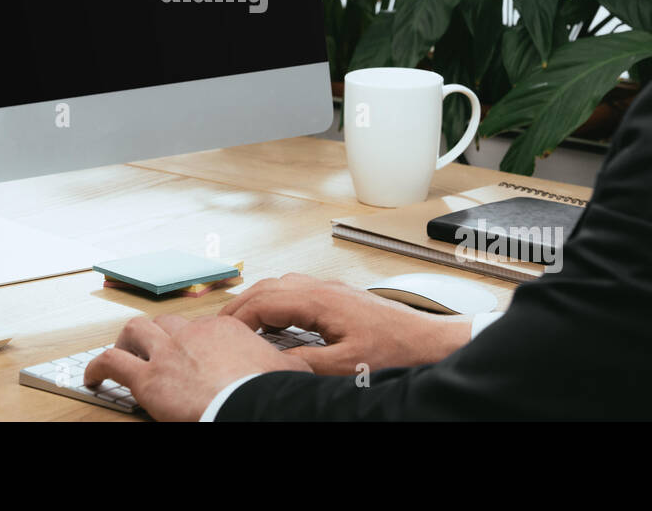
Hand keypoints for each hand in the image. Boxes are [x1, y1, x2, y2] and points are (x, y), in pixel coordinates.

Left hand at [82, 312, 311, 420]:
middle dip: (157, 334)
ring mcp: (168, 354)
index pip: (204, 327)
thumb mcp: (289, 368)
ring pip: (136, 331)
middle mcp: (194, 334)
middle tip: (153, 349)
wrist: (251, 405)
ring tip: (121, 353)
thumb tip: (302, 366)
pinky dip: (97, 367)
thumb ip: (288, 362)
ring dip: (126, 341)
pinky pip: (111, 362)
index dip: (195, 341)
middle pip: (167, 323)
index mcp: (226, 331)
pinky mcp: (148, 379)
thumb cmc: (269, 391)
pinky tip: (92, 377)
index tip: (195, 354)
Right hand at [220, 272, 472, 375]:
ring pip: (282, 285)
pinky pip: (297, 291)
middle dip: (241, 306)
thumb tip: (270, 362)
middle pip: (268, 287)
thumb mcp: (344, 366)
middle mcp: (323, 287)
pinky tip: (276, 322)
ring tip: (243, 325)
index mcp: (320, 299)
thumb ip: (303, 363)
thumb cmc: (396, 351)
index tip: (221, 334)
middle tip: (221, 328)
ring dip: (259, 302)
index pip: (265, 301)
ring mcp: (332, 289)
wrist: (430, 342)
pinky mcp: (340, 297)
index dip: (239, 318)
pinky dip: (276, 303)